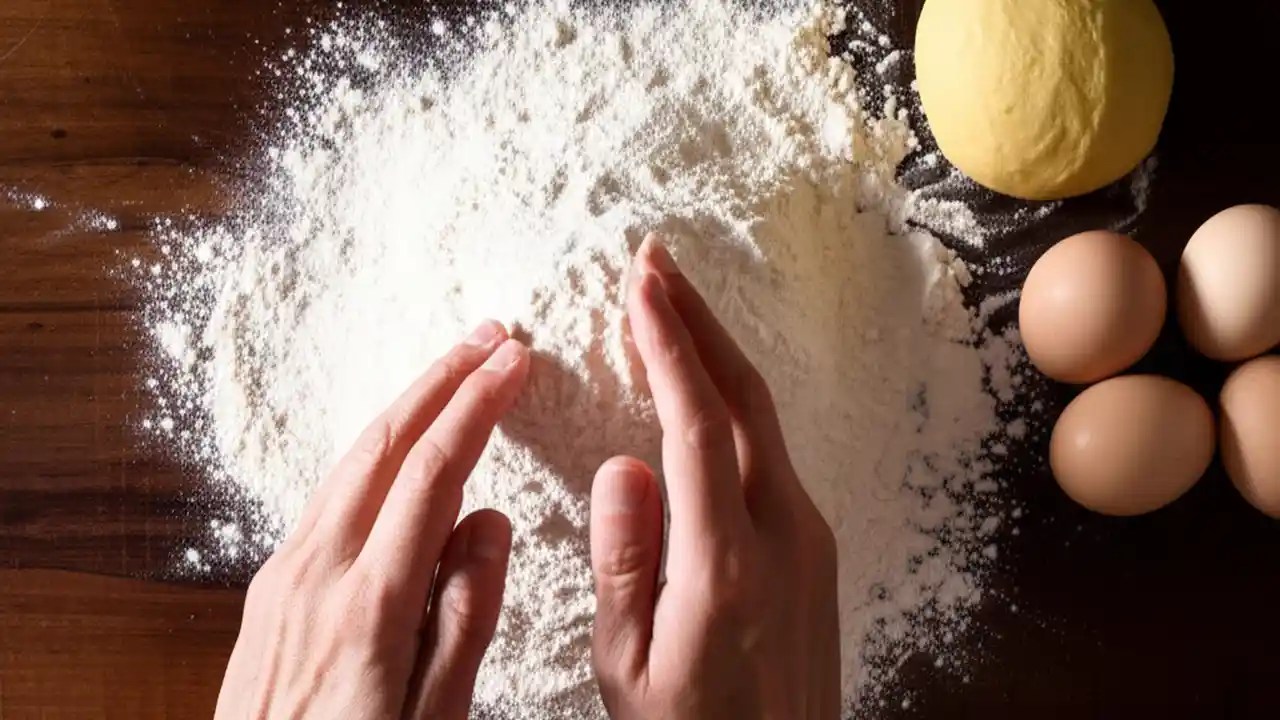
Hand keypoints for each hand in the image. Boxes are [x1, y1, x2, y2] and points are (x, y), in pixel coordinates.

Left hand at [215, 323, 529, 719]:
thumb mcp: (437, 715)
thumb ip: (466, 616)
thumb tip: (490, 520)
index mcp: (370, 602)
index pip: (433, 472)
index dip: (477, 406)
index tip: (514, 362)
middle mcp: (317, 571)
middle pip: (384, 444)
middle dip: (441, 379)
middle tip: (490, 336)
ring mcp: (284, 574)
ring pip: (350, 461)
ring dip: (406, 406)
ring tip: (454, 370)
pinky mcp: (270, 586)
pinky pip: (328, 493)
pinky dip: (373, 450)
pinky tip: (398, 442)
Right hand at [590, 236, 840, 718]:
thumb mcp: (628, 664)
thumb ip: (625, 558)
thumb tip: (624, 463)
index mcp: (726, 562)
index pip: (694, 424)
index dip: (667, 345)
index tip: (640, 285)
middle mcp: (785, 535)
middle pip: (744, 399)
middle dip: (699, 321)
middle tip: (657, 263)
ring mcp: (811, 539)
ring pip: (762, 422)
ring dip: (717, 358)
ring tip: (670, 311)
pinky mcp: (817, 551)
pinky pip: (770, 456)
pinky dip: (733, 408)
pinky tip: (703, 394)